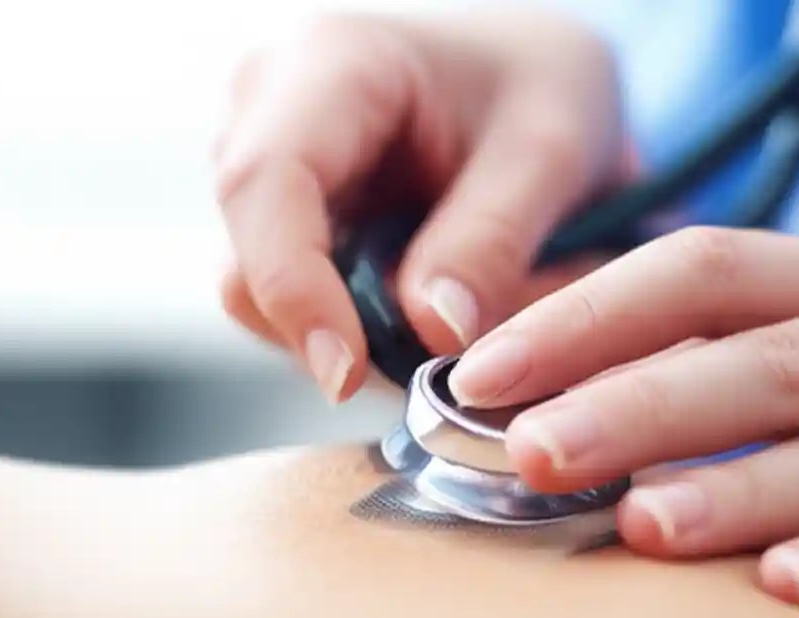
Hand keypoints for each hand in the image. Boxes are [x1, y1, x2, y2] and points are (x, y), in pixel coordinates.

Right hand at [215, 10, 632, 400]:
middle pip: (248, 258)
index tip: (348, 374)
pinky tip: (429, 311)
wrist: (528, 70)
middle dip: (337, 333)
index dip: (293, 288)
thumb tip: (430, 333)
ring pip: (262, 295)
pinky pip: (292, 303)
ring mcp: (264, 168)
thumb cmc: (540, 85)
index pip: (265, 184)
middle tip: (443, 366)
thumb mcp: (550, 153)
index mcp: (333, 63)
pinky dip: (359, 331)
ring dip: (354, 339)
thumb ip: (492, 240)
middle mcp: (267, 111)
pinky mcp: (279, 219)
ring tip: (457, 324)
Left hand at [449, 227, 798, 605]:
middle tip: (534, 450)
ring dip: (742, 488)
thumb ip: (719, 356)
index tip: (486, 373)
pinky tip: (791, 587)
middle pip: (767, 360)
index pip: (703, 270)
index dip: (589, 317)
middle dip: (640, 405)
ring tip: (643, 523)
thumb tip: (545, 395)